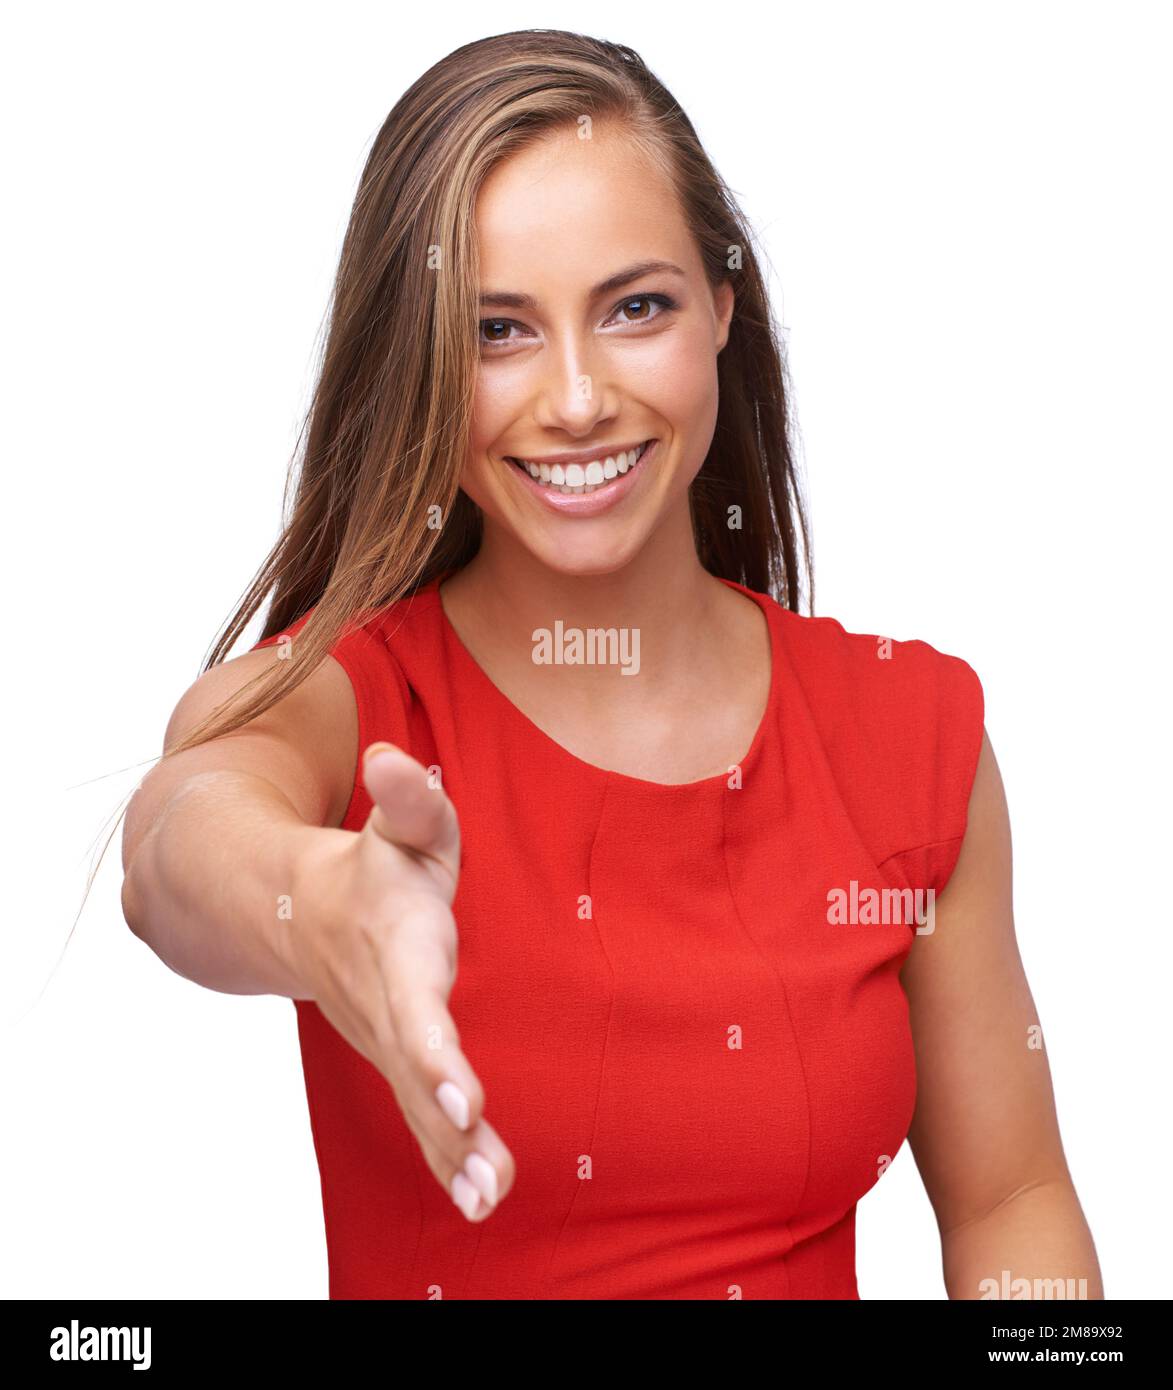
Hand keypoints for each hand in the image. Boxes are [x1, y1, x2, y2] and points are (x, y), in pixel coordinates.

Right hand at [287, 741, 513, 1220]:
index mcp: (393, 950)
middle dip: (446, 1125)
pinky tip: (480, 1200)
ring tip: (488, 1202)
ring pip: (417, 1106)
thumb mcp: (404, 823)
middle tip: (484, 1176)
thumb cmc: (374, 867)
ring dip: (451, 1157)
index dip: (434, 1054)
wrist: (297, 912)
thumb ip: (410, 797)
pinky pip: (422, 1115)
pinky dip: (446, 1159)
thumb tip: (395, 758)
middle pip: (416, 1072)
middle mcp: (385, 1006)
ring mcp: (385, 1039)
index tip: (462, 1098)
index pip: (414, 1007)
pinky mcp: (397, 1059)